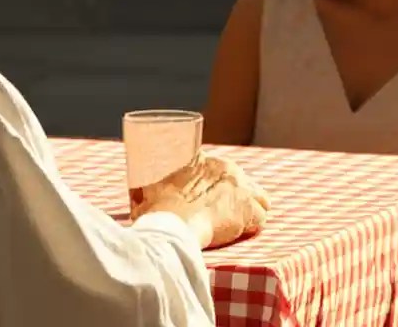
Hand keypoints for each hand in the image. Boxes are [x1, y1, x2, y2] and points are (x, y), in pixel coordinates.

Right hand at [134, 152, 269, 248]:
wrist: (172, 224)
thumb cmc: (158, 209)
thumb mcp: (152, 188)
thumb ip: (151, 186)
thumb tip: (135, 192)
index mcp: (207, 162)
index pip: (227, 172)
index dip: (224, 189)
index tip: (217, 201)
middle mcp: (229, 170)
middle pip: (247, 184)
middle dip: (241, 200)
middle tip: (228, 216)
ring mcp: (242, 189)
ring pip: (261, 200)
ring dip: (251, 213)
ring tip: (240, 226)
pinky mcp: (249, 210)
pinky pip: (262, 219)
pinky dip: (253, 228)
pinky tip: (241, 235)